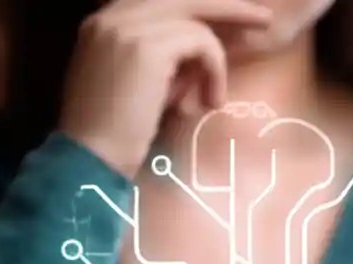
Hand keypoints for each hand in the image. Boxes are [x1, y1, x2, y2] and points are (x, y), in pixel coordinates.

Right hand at [59, 0, 273, 177]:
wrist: (88, 159)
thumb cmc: (110, 136)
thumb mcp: (132, 85)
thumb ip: (157, 60)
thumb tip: (199, 50)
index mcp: (102, 23)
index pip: (159, 0)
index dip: (198, 9)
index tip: (230, 21)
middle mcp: (112, 16)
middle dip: (227, 6)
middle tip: (264, 18)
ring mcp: (128, 27)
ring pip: (196, 22)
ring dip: (215, 60)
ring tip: (214, 99)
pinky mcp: (148, 47)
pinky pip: (201, 43)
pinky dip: (214, 69)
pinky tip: (211, 101)